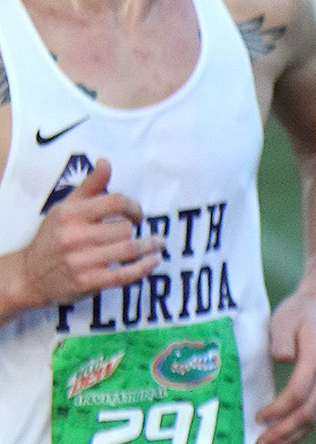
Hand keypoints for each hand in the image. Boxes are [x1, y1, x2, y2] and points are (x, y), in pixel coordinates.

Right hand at [9, 159, 153, 311]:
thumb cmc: (54, 236)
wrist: (29, 275)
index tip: (137, 215)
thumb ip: (90, 186)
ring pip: (129, 249)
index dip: (134, 206)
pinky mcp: (88, 281)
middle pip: (124, 228)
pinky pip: (124, 275)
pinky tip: (153, 261)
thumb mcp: (66, 207)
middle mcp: (75, 236)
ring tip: (158, 245)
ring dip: (150, 247)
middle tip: (146, 233)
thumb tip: (106, 162)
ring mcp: (81, 260)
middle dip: (137, 231)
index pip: (115, 201)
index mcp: (71, 214)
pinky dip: (144, 268)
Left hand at [255, 266, 315, 443]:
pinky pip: (315, 411)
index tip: (258, 418)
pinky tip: (285, 440)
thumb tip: (281, 357)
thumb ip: (283, 337)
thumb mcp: (287, 317)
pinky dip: (300, 430)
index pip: (298, 393)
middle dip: (283, 433)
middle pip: (308, 412)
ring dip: (292, 437)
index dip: (278, 409)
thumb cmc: (302, 310)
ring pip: (313, 416)